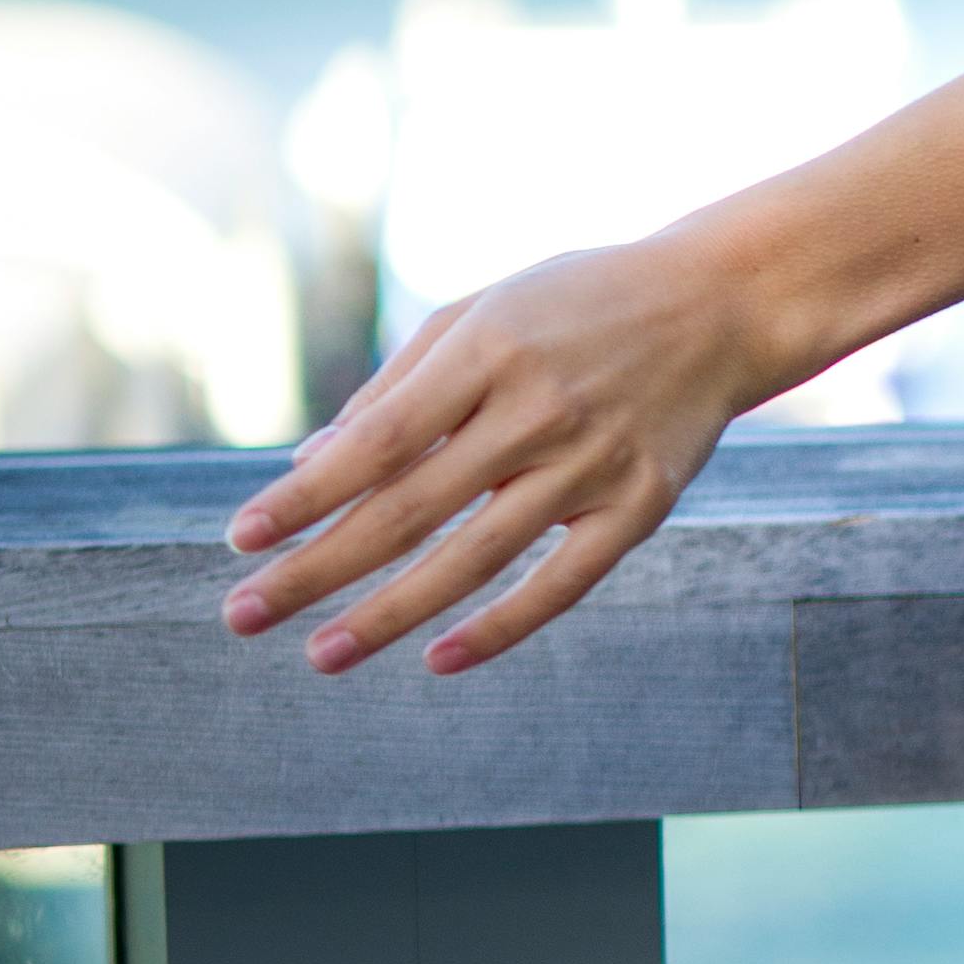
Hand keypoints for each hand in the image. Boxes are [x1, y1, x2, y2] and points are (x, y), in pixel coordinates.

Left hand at [221, 230, 773, 678]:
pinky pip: (561, 583)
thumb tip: (308, 466)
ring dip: (390, 614)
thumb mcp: (481, 311)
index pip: (377, 440)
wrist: (720, 303)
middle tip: (245, 615)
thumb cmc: (579, 303)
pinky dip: (500, 626)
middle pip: (408, 508)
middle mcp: (537, 409)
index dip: (305, 496)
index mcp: (488, 349)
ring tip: (321, 655)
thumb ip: (396, 387)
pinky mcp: (640, 506)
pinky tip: (439, 660)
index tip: (242, 539)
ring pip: (474, 558)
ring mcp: (592, 463)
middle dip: (317, 568)